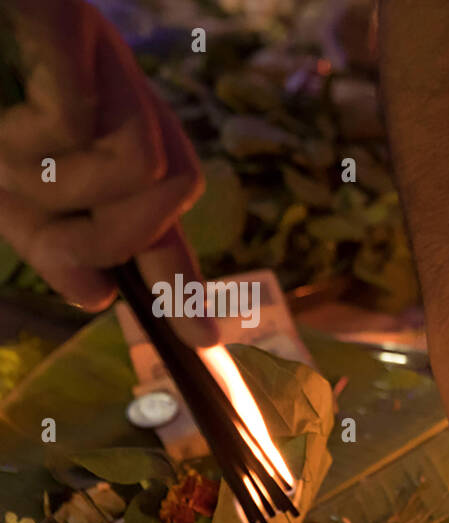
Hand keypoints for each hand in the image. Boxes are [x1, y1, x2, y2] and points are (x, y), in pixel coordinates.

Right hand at [0, 0, 210, 343]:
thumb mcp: (9, 187)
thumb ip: (55, 240)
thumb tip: (97, 298)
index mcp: (114, 122)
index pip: (173, 204)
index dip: (186, 275)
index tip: (204, 340)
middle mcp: (124, 87)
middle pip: (173, 189)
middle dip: (110, 237)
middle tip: (47, 239)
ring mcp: (102, 53)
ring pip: (133, 167)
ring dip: (56, 188)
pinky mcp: (67, 20)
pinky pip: (80, 117)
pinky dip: (34, 136)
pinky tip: (1, 109)